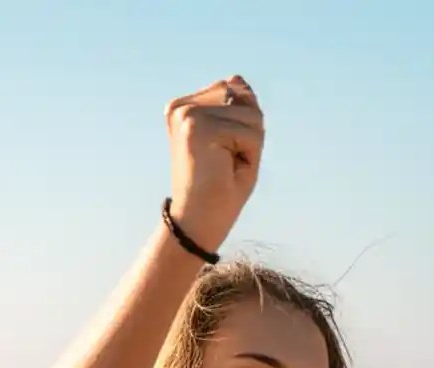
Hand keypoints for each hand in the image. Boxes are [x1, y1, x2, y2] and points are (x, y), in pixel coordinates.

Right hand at [164, 75, 264, 252]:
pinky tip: (225, 170)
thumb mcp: (238, 140)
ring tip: (225, 167)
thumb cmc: (219, 188)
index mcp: (185, 107)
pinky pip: (251, 132)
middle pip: (245, 100)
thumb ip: (241, 106)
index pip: (237, 94)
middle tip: (224, 163)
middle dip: (248, 135)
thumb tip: (237, 78)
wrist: (198, 223)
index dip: (243, 130)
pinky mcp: (198, 126)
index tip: (219, 156)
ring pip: (252, 116)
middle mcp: (181, 107)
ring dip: (249, 148)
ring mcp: (188, 115)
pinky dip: (249, 155)